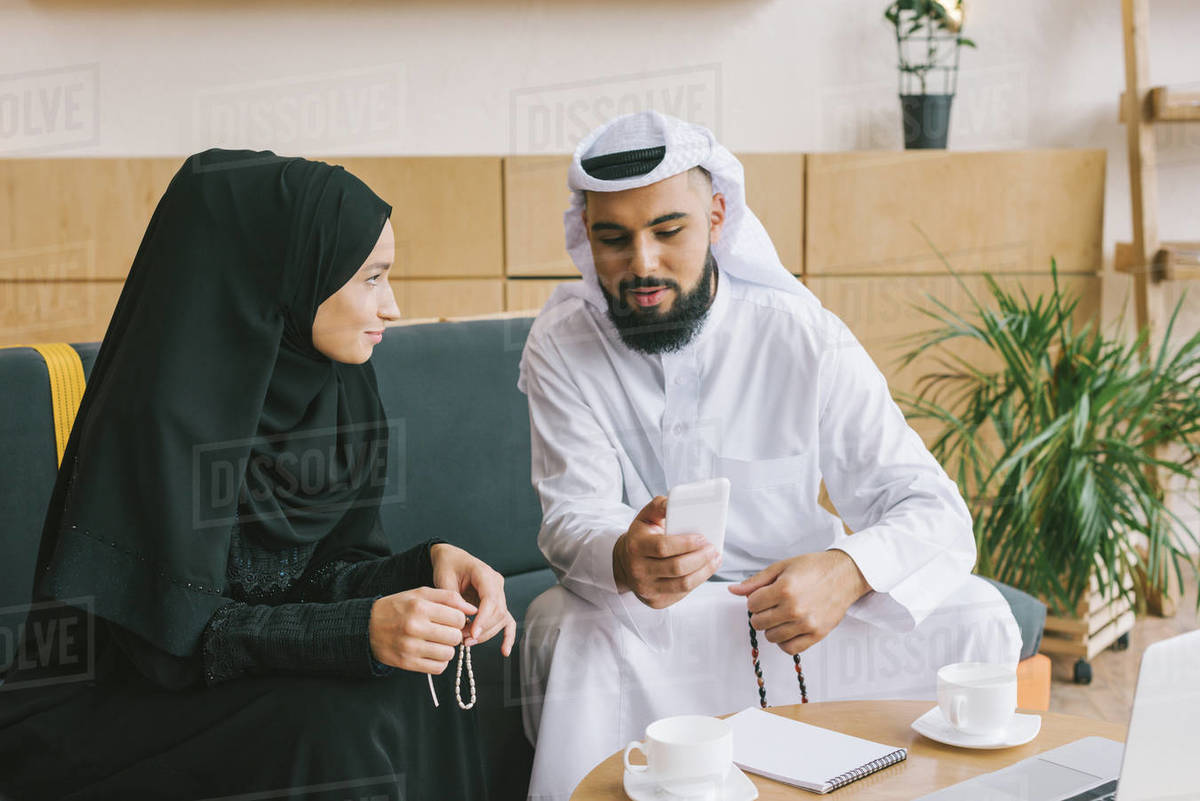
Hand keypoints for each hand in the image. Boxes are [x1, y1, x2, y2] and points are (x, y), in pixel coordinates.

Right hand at [370, 587, 475, 673]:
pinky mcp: (407, 663)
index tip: (452, 620)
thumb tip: (473, 609)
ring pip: (448, 654)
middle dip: (454, 634)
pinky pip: (437, 668)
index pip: (458, 618)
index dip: (459, 619)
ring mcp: (410, 647)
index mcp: (420, 607)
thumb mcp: (420, 594)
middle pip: (455, 637)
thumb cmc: (397, 607)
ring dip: (447, 649)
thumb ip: (448, 597)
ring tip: (437, 642)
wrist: (366, 626)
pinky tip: (432, 653)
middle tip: (445, 631)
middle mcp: (415, 627)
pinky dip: (439, 662)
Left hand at [430, 543, 516, 656]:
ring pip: (501, 618)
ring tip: (466, 642)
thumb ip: (454, 599)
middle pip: (498, 611)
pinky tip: (504, 651)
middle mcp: (496, 583)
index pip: (491, 599)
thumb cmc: (447, 566)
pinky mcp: (497, 603)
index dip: (483, 618)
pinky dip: (507, 636)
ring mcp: (499, 593)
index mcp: (484, 573)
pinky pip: (506, 620)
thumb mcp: (444, 580)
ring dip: (486, 633)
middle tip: (462, 639)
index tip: (472, 633)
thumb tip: (463, 619)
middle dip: (481, 629)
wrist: (451, 559)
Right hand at [612, 496, 720, 609]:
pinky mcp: (656, 601)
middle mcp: (638, 570)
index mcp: (635, 546)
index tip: (702, 538)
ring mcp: (646, 588)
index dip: (686, 543)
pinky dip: (697, 581)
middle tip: (713, 549)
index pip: (663, 547)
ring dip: (704, 571)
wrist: (624, 563)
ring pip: (683, 584)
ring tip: (715, 559)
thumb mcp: (645, 518)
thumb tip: (673, 501)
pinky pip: (682, 593)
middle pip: (676, 568)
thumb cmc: (641, 537)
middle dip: (701, 558)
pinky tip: (704, 570)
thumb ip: (660, 506)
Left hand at [727, 549, 870, 654]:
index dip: (754, 599)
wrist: (845, 574)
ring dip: (771, 627)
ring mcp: (806, 624)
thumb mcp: (782, 567)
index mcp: (784, 589)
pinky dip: (784, 641)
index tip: (763, 596)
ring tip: (782, 615)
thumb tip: (734, 591)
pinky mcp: (817, 634)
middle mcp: (794, 608)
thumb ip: (756, 581)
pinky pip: (789, 648)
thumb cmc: (815, 568)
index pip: (751, 604)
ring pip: (771, 637)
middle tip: (771, 605)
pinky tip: (788, 628)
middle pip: (758, 622)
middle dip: (760, 613)